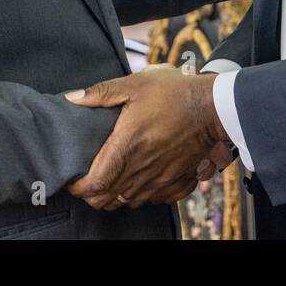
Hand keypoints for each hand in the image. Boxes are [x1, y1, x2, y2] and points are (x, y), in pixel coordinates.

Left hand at [65, 67, 231, 209]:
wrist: (214, 106)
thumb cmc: (174, 93)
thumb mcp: (135, 83)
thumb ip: (100, 92)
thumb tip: (72, 99)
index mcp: (128, 145)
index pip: (96, 182)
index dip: (80, 187)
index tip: (73, 181)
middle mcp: (142, 167)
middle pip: (109, 198)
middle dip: (93, 195)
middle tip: (87, 183)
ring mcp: (161, 177)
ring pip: (129, 201)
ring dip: (115, 196)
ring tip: (109, 183)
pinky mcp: (177, 179)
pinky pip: (154, 200)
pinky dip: (141, 196)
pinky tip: (138, 184)